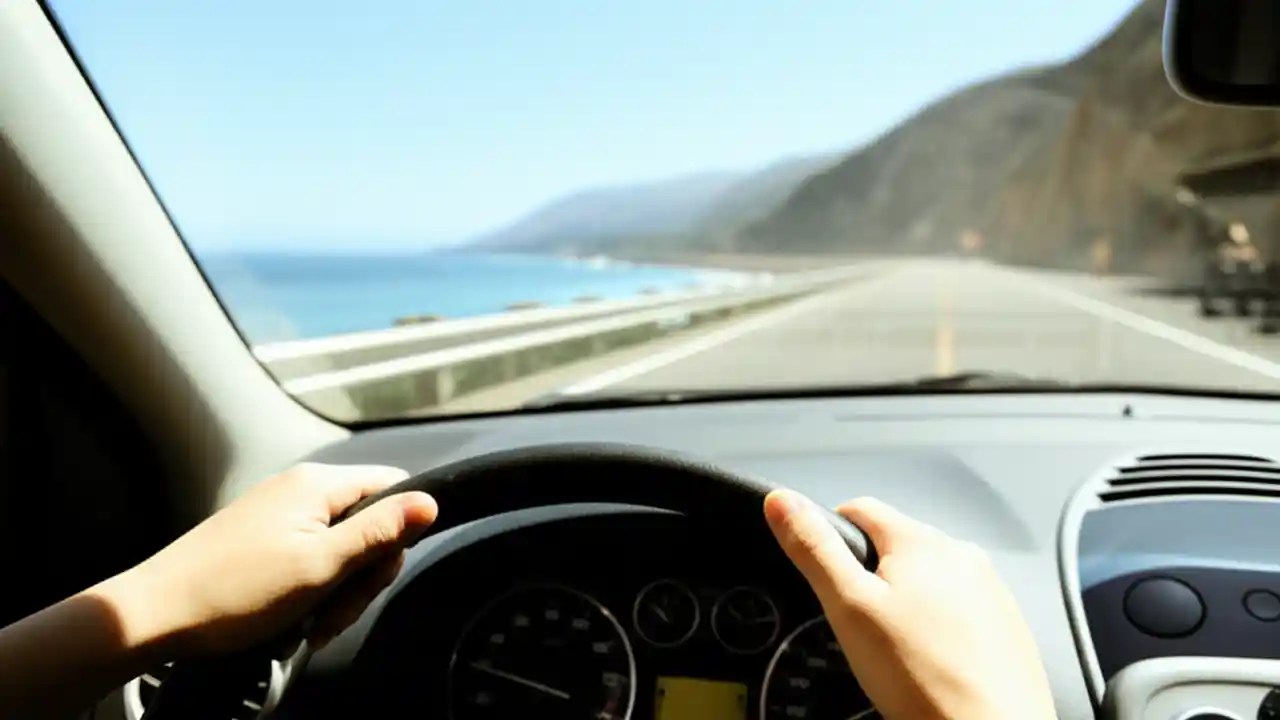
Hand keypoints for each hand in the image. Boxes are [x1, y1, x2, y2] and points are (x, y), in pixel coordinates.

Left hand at [111, 463, 436, 656]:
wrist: (155, 614)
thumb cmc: (235, 593)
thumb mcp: (321, 566)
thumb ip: (380, 532)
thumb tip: (432, 502)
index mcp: (317, 484)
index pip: (393, 487)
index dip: (398, 532)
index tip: (374, 574)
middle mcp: (300, 489)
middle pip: (369, 524)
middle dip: (362, 576)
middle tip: (335, 615)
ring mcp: (279, 513)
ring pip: (340, 549)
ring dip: (336, 593)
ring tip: (310, 626)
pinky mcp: (263, 539)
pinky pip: (310, 560)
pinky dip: (311, 593)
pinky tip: (294, 621)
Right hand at [763, 490, 1055, 719]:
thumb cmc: (923, 678)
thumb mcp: (849, 607)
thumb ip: (814, 549)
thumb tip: (781, 501)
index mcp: (920, 541)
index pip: (859, 509)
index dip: (831, 537)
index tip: (828, 576)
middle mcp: (961, 554)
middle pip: (895, 544)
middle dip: (872, 576)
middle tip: (864, 626)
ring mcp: (989, 588)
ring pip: (929, 577)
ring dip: (908, 601)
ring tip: (901, 651)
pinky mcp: (1006, 622)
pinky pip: (959, 607)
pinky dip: (940, 626)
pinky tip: (932, 661)